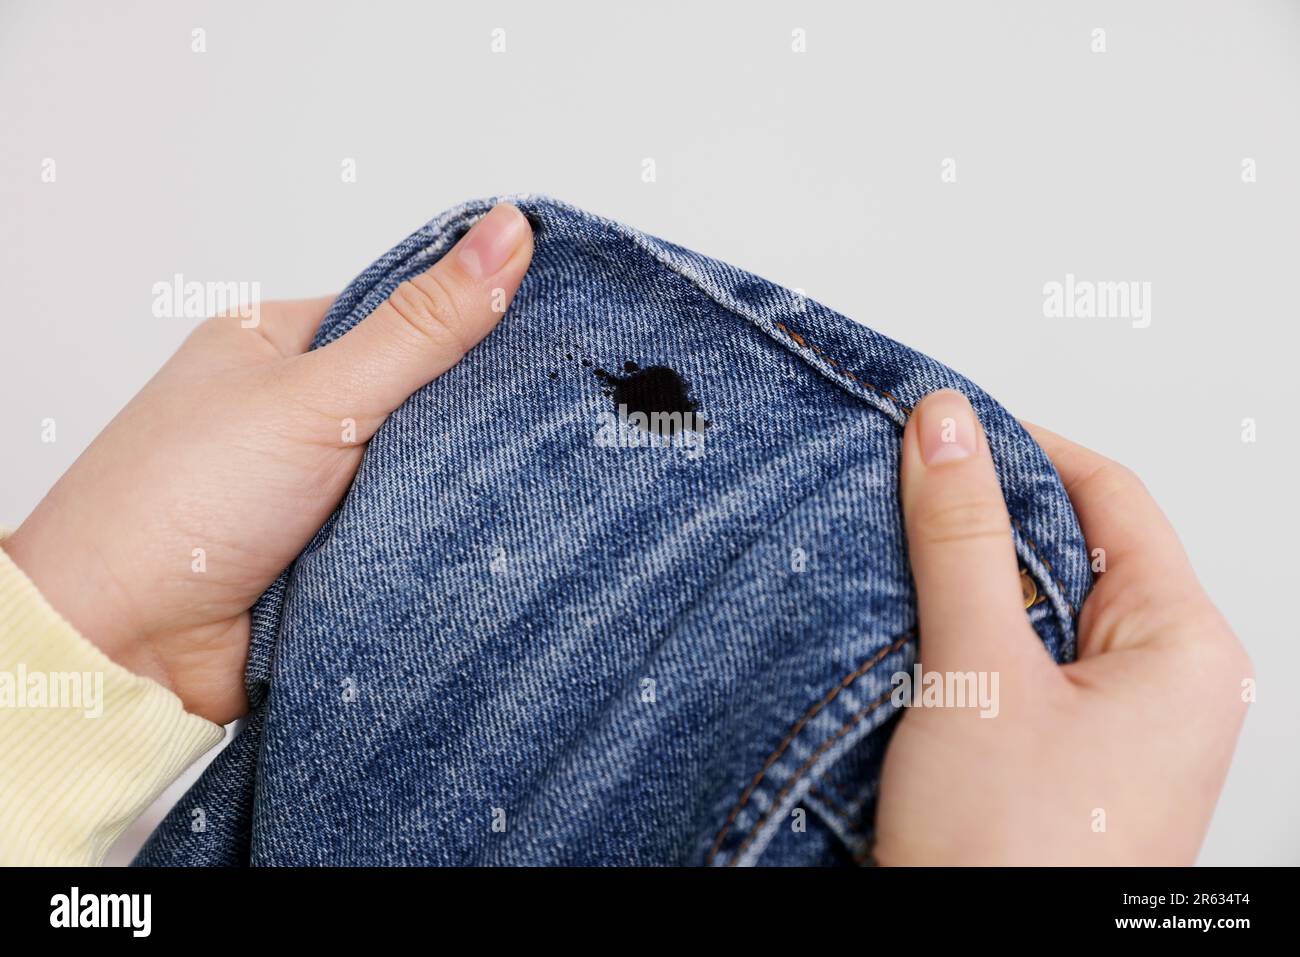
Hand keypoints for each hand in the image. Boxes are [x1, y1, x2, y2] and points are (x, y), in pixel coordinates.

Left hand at [3, 204, 533, 724]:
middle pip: (414, 398)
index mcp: (274, 344)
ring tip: (520, 484)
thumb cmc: (180, 502)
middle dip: (465, 417)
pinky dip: (430, 540)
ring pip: (415, 472)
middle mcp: (290, 411)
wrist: (118, 649)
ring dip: (447, 488)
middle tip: (541, 418)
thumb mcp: (319, 393)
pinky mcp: (327, 554)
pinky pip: (403, 534)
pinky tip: (478, 536)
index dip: (468, 321)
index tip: (547, 330)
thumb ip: (422, 326)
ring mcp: (309, 487)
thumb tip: (507, 229)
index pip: (398, 312)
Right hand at [873, 390, 1250, 864]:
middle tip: (898, 490)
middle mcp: (1161, 681)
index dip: (1020, 448)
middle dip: (979, 516)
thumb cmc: (1014, 863)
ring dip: (958, 578)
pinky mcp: (1058, 755)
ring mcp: (1110, 723)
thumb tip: (946, 427)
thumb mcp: (978, 675)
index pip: (1108, 496)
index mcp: (1184, 649)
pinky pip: (1012, 661)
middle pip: (1070, 546)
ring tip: (890, 560)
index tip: (939, 429)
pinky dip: (956, 635)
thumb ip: (960, 540)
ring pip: (1032, 604)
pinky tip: (902, 630)